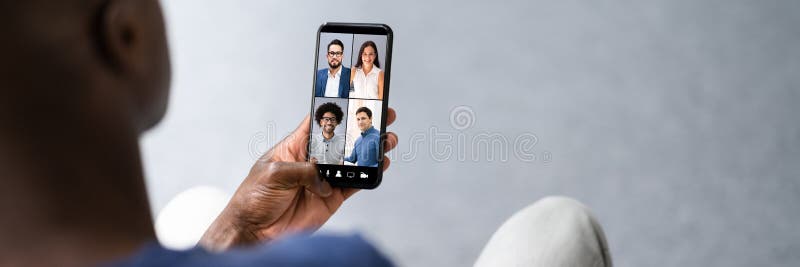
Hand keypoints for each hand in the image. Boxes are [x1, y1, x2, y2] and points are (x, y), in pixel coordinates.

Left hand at [199, 108, 397, 250]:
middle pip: (342, 140)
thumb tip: (323, 176)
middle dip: (361, 128)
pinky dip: (368, 176)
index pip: (318, 123)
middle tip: (381, 116)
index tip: (354, 99)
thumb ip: (302, 170)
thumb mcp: (273, 174)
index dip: (336, 111)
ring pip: (352, 161)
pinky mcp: (331, 198)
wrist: (254, 231)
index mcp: (294, 147)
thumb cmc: (253, 198)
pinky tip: (380, 166)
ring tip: (387, 140)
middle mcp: (312, 161)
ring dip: (370, 151)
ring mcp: (323, 179)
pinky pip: (354, 184)